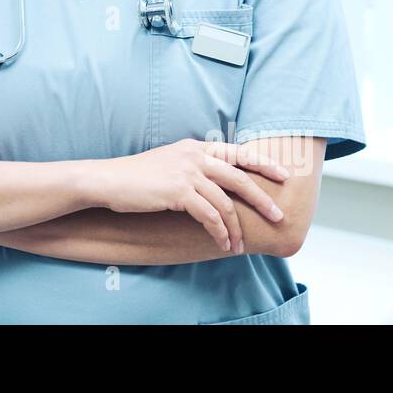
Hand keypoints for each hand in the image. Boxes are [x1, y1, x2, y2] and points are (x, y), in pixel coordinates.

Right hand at [87, 139, 289, 253]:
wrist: (108, 180)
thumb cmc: (136, 176)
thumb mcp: (169, 162)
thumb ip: (193, 166)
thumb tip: (215, 182)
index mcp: (195, 146)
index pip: (237, 152)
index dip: (263, 163)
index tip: (284, 175)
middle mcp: (194, 155)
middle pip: (239, 178)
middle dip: (262, 199)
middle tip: (277, 215)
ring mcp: (187, 172)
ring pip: (225, 203)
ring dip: (236, 228)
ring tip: (239, 245)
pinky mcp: (178, 191)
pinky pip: (209, 216)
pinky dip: (219, 232)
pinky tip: (222, 243)